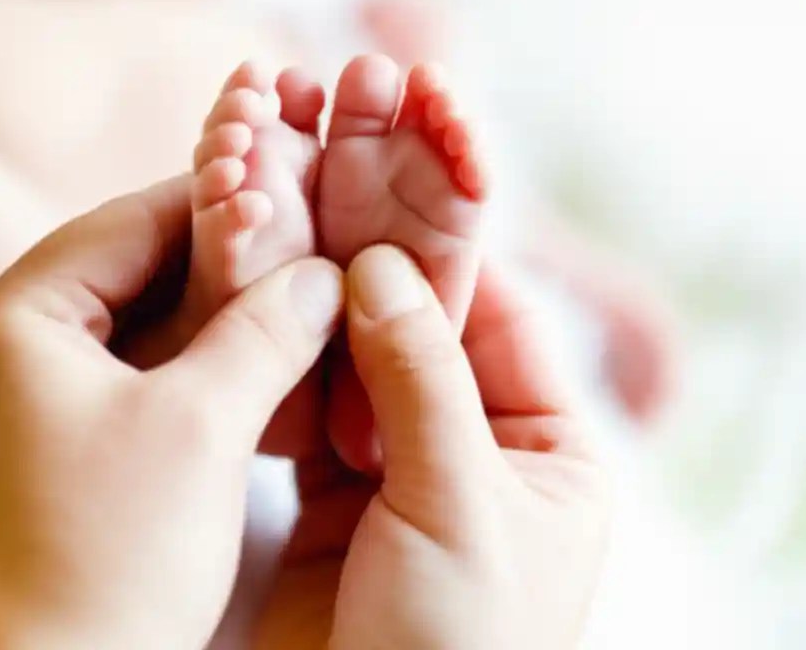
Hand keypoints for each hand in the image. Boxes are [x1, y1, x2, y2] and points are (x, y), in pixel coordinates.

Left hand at [0, 176, 343, 648]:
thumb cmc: (115, 555)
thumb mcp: (205, 423)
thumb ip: (269, 328)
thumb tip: (326, 272)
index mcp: (12, 318)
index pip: (129, 220)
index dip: (222, 196)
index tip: (299, 183)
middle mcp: (5, 345)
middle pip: (133, 265)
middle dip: (226, 256)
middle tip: (311, 239)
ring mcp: (29, 395)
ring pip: (142, 319)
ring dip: (220, 309)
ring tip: (302, 293)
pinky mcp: (62, 439)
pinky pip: (140, 369)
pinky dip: (201, 359)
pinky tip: (266, 356)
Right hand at [257, 246, 610, 649]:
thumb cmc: (458, 649)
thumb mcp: (459, 502)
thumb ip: (423, 380)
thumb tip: (384, 268)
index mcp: (548, 452)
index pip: (501, 324)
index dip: (445, 260)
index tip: (386, 200)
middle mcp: (479, 456)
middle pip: (425, 342)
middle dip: (373, 285)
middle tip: (315, 211)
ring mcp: (403, 481)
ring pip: (361, 378)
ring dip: (322, 325)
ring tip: (275, 253)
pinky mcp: (335, 510)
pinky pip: (312, 424)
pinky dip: (287, 380)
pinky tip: (256, 328)